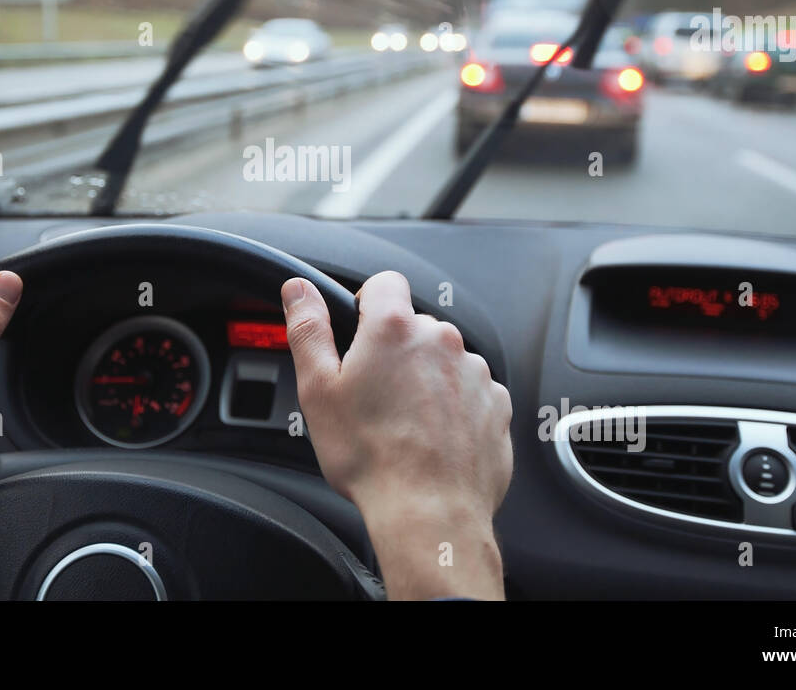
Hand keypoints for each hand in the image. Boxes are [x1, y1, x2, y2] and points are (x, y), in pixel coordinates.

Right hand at [282, 271, 511, 599]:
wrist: (429, 512)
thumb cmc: (371, 457)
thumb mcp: (317, 390)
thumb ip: (308, 329)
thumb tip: (299, 290)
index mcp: (394, 329)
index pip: (385, 283)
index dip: (367, 304)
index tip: (358, 335)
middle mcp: (442, 341)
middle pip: (414, 327)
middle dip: (395, 352)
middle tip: (374, 396)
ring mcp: (474, 372)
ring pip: (442, 361)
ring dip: (426, 380)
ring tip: (404, 424)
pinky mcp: (496, 403)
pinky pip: (470, 392)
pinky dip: (453, 407)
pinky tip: (433, 437)